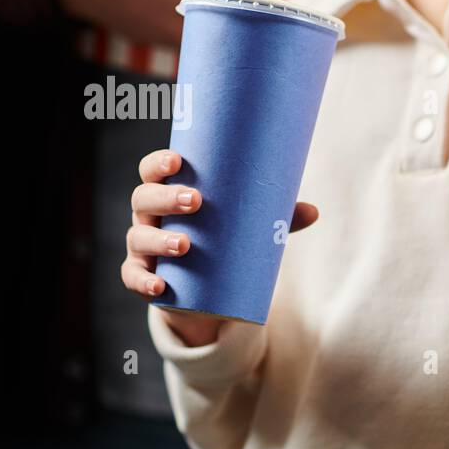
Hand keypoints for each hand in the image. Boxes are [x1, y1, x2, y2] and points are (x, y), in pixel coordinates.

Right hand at [123, 148, 319, 345]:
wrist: (204, 287)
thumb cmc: (223, 239)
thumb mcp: (247, 226)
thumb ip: (275, 218)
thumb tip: (314, 211)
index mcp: (168, 192)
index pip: (152, 170)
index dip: (159, 163)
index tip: (177, 160)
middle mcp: (149, 215)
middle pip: (143, 198)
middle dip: (165, 197)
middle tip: (194, 201)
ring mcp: (142, 246)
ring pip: (139, 237)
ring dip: (158, 239)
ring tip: (184, 244)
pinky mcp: (144, 276)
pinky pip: (134, 277)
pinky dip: (144, 282)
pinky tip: (160, 285)